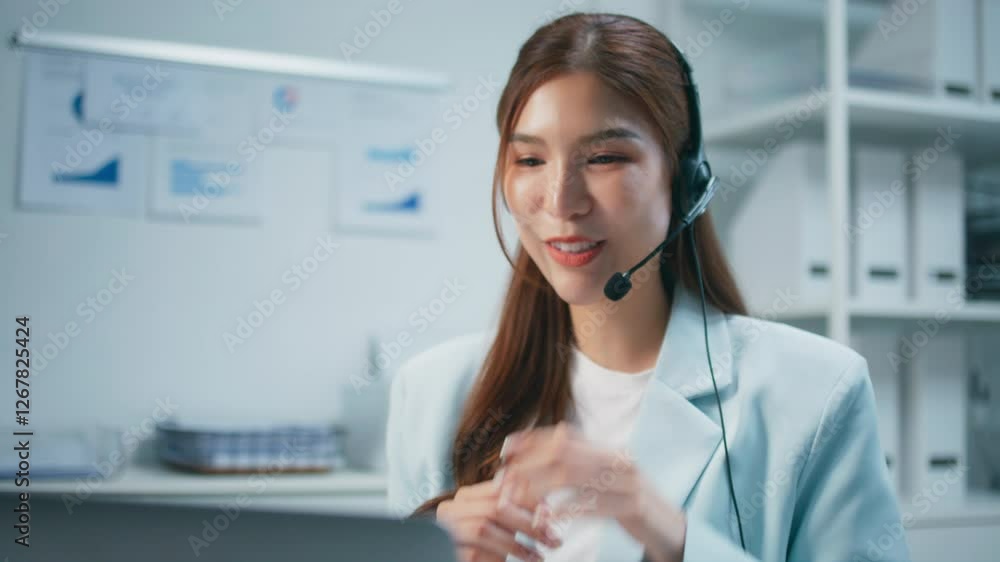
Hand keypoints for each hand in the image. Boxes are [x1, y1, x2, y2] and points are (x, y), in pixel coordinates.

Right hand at [435, 479, 562, 561]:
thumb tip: (545, 507)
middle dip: (527, 522)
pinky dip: (502, 557)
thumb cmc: (481, 545)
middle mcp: (451, 509)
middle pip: (494, 507)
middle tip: (551, 536)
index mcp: (466, 497)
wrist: (448, 556)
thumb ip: (513, 511)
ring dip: (517, 543)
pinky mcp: (449, 550)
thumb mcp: (498, 523)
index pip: (498, 489)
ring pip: (484, 528)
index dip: (526, 499)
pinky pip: (476, 552)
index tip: (549, 512)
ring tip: (539, 554)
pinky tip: (523, 561)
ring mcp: (447, 529)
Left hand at [499, 422, 686, 561]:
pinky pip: (594, 505)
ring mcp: (627, 481)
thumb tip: (544, 454)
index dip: (533, 439)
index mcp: (609, 450)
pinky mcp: (633, 506)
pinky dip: (567, 510)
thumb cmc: (630, 503)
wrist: (670, 527)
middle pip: (564, 453)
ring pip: (574, 477)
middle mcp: (618, 459)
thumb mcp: (607, 479)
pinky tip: (548, 517)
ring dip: (540, 487)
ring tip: (517, 497)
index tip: (506, 448)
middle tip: (504, 478)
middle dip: (529, 464)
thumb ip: (580, 465)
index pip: (565, 436)